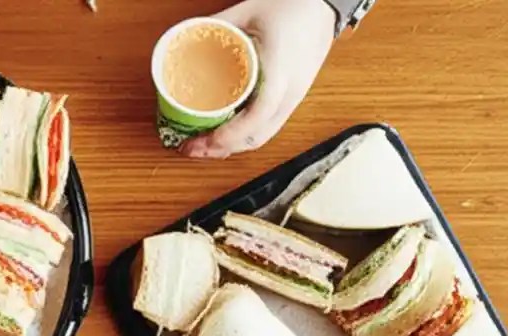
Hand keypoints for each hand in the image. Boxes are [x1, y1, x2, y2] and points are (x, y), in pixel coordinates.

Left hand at [179, 0, 336, 157]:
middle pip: (257, 137)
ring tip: (202, 145)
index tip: (203, 141)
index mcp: (281, 72)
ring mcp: (294, 98)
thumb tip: (182, 40)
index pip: (257, 115)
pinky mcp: (293, 98)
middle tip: (190, 147)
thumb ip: (215, 26)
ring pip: (263, 136)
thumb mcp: (247, 12)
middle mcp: (290, 92)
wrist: (325, 5)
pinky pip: (268, 126)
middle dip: (222, 149)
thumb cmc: (293, 6)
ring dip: (232, 147)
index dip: (229, 135)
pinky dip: (244, 136)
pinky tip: (225, 133)